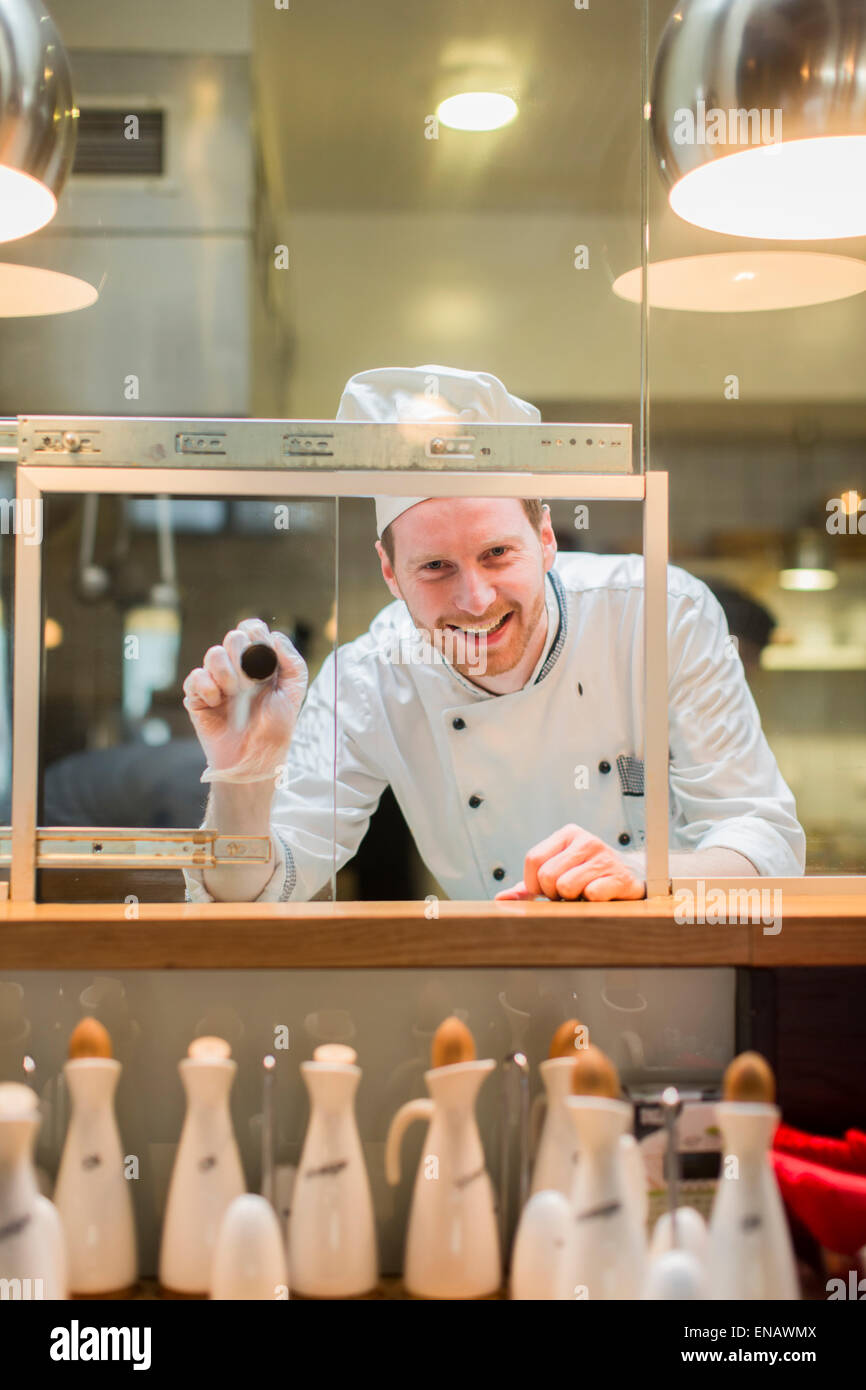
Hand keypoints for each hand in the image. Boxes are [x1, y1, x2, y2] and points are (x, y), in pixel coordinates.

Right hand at [182, 618, 307, 781]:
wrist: (255, 759)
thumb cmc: (276, 728)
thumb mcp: (293, 693)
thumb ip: (292, 662)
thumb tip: (274, 636)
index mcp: (260, 662)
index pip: (253, 628)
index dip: (258, 637)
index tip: (266, 662)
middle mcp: (237, 667)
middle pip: (234, 636)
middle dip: (245, 658)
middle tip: (252, 683)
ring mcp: (217, 680)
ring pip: (213, 653)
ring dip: (227, 672)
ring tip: (235, 694)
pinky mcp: (198, 696)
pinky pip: (196, 677)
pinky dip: (208, 687)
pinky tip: (217, 702)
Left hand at [494, 823, 645, 901]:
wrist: (633, 880)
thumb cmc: (588, 877)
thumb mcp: (559, 873)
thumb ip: (528, 887)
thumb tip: (501, 899)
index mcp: (568, 834)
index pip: (533, 859)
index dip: (533, 883)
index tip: (545, 891)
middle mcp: (586, 841)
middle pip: (547, 875)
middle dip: (553, 893)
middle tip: (568, 894)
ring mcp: (605, 857)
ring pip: (567, 886)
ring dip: (572, 899)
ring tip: (584, 894)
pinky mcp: (621, 877)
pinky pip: (592, 894)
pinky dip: (591, 902)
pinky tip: (599, 898)